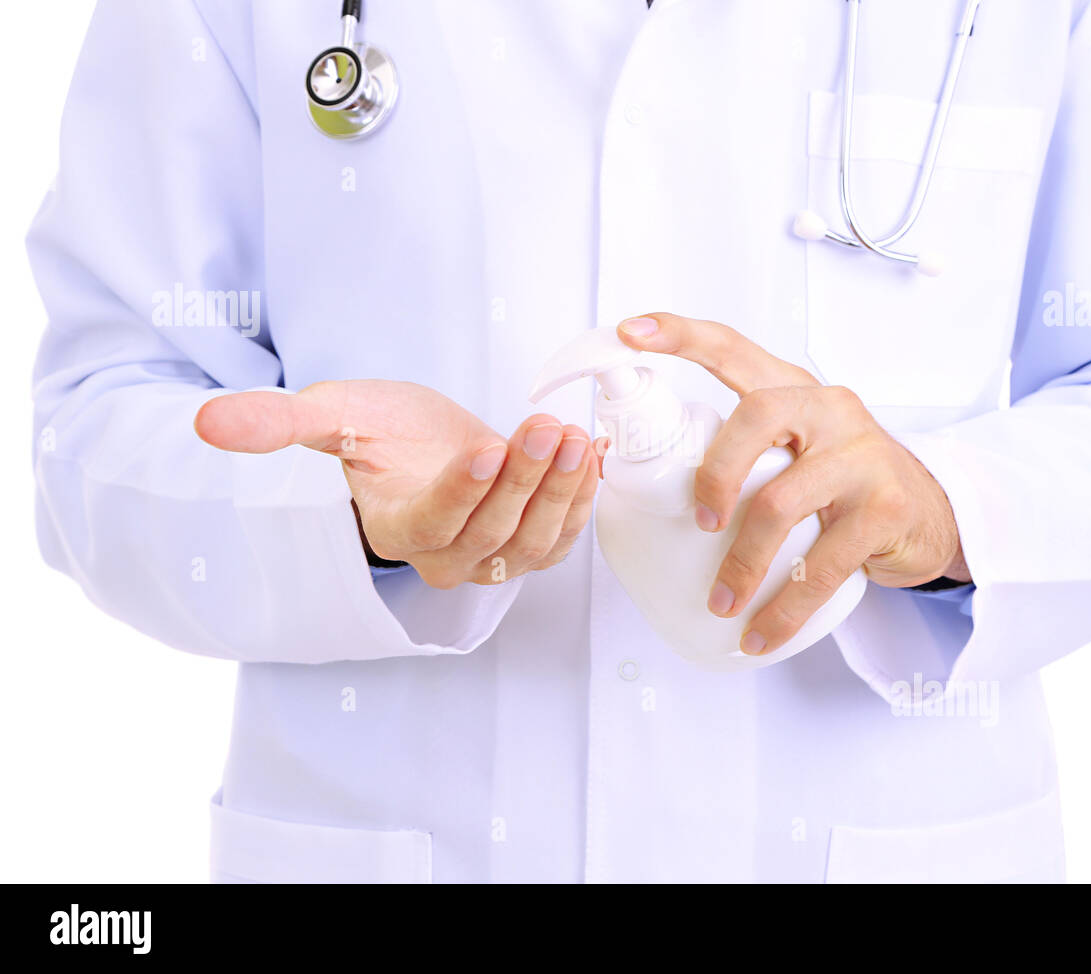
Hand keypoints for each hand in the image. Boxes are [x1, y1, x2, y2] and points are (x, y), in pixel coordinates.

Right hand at [194, 380, 596, 587]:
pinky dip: (582, 500)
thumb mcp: (332, 414)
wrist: (421, 445)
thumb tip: (208, 424)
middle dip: (524, 481)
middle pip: (490, 533)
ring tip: (573, 438)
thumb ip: (279, 422)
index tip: (487, 448)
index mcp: (395, 526)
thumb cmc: (378, 432)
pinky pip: (562, 536)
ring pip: (533, 540)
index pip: (431, 521)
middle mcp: (444, 554)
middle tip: (545, 428)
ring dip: (561, 492)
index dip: (461, 492)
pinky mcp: (529, 543)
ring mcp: (491, 555)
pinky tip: (593, 455)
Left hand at [617, 314, 969, 655]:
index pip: (733, 348)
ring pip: (779, 503)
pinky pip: (819, 566)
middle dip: (713, 474)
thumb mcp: (800, 451)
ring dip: (741, 565)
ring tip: (722, 603)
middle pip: (756, 416)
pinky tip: (763, 633)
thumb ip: (746, 452)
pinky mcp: (885, 509)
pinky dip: (783, 609)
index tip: (630, 332)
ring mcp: (861, 457)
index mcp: (795, 391)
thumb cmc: (846, 485)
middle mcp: (829, 410)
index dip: (680, 336)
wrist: (934, 516)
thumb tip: (654, 492)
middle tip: (699, 523)